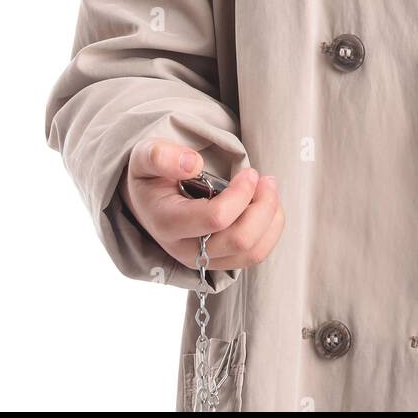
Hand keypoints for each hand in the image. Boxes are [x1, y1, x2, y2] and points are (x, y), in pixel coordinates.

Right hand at [124, 138, 285, 271]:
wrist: (148, 201)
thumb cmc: (152, 175)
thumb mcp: (146, 155)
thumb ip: (161, 156)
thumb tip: (192, 163)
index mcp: (167, 222)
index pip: (216, 218)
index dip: (242, 193)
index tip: (249, 172)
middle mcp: (185, 249)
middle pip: (240, 240)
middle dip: (264, 207)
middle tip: (266, 180)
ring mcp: (203, 260)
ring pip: (252, 252)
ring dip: (271, 219)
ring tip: (268, 191)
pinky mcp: (218, 261)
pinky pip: (254, 255)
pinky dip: (270, 230)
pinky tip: (266, 207)